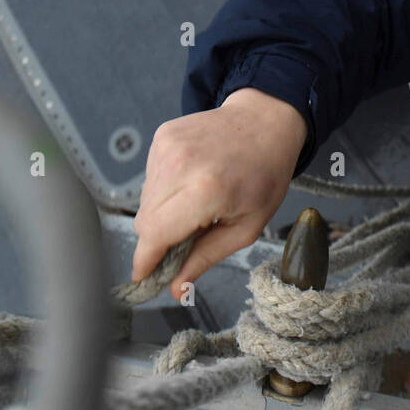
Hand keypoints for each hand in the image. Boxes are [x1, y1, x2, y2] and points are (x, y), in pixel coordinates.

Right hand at [131, 87, 307, 298]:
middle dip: (158, 239)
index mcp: (206, 191)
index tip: (144, 276)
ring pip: (144, 200)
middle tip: (186, 238)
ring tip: (196, 203)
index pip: (155, 234)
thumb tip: (176, 288)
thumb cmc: (264, 174)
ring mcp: (168, 148)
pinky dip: (165, 188)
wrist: (265, 122)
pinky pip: (150, 177)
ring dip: (162, 212)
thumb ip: (206, 257)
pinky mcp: (162, 137)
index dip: (145, 260)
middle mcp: (181, 166)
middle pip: (144, 220)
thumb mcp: (247, 226)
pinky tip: (191, 181)